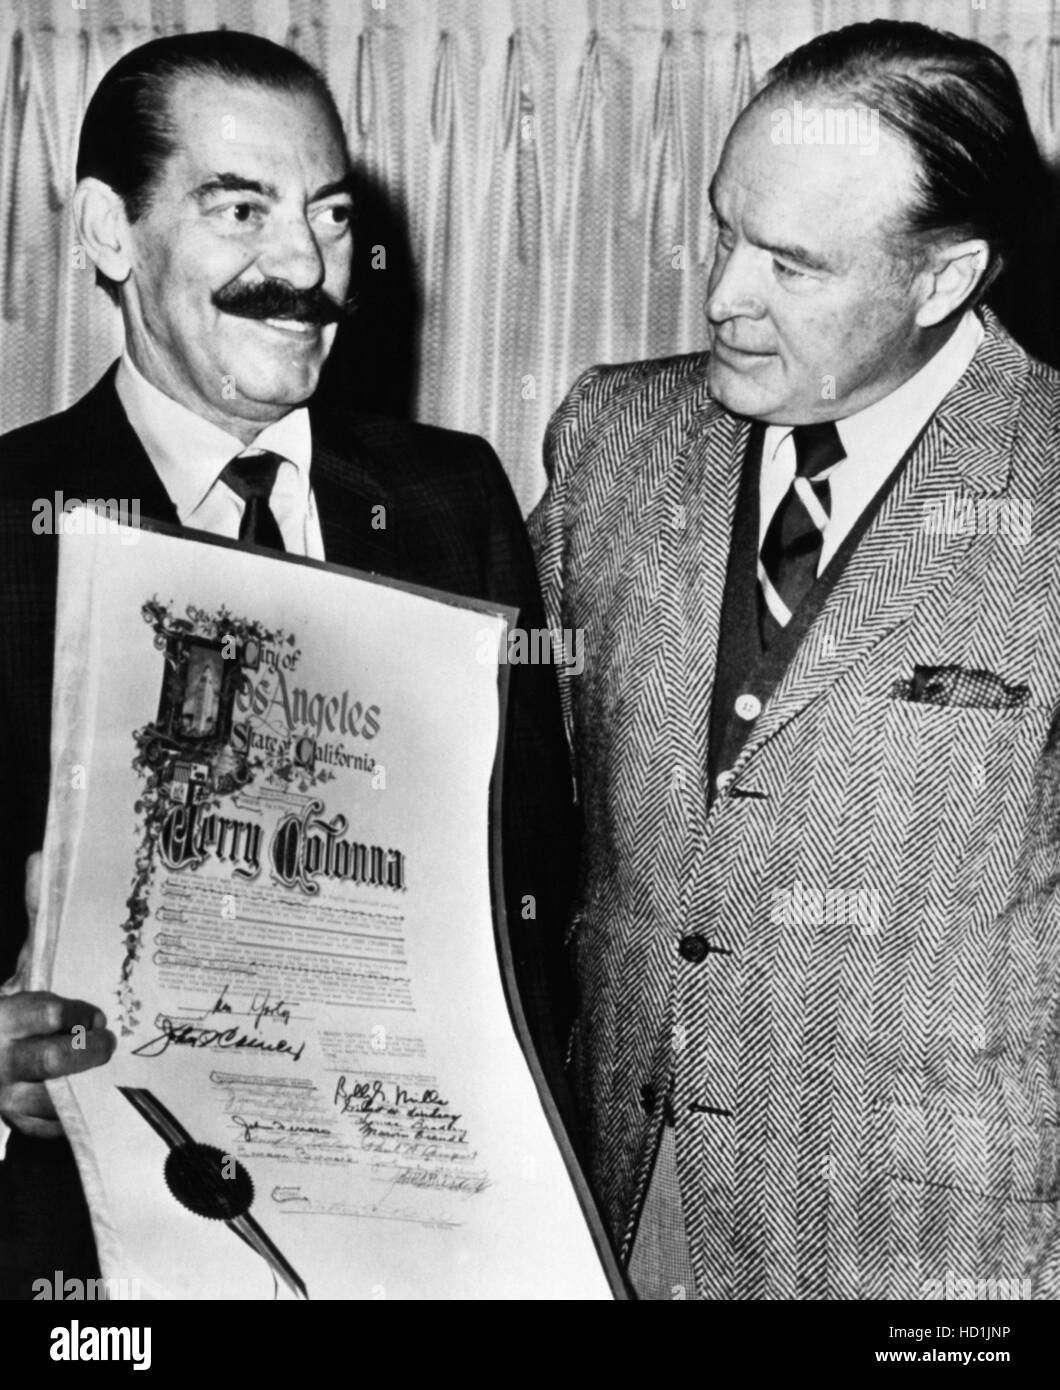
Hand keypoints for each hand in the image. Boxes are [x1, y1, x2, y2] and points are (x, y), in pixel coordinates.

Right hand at [0, 851, 115, 1137]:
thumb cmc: (13, 1005)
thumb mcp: (23, 963)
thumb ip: (38, 915)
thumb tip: (41, 857)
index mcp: (1, 1015)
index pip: (35, 1013)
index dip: (68, 1012)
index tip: (95, 1012)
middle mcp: (1, 1058)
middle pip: (46, 1062)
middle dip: (82, 1054)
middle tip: (110, 1043)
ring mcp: (9, 1096)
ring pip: (50, 1102)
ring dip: (85, 1089)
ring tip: (115, 1074)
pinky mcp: (22, 1122)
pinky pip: (51, 1130)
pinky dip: (78, 1121)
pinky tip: (110, 1109)